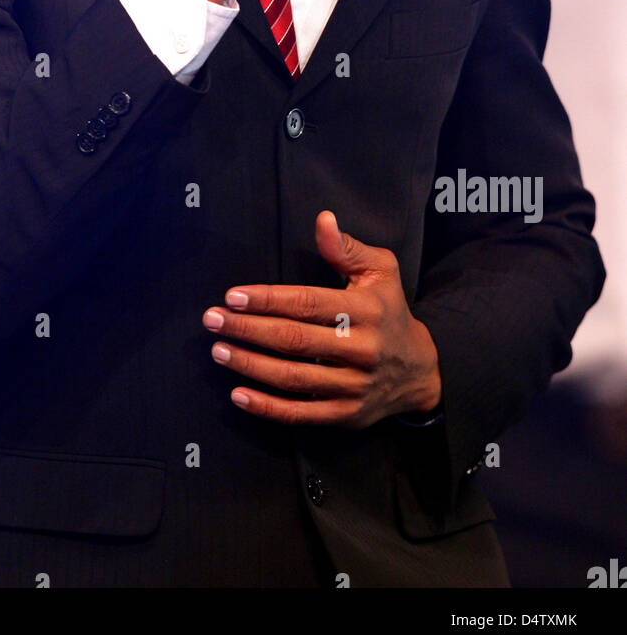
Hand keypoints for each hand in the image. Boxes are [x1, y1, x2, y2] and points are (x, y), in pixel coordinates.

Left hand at [201, 210, 441, 427]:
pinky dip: (268, 407)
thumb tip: (323, 219)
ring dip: (250, 365)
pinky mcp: (346, 415)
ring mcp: (353, 386)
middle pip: (294, 340)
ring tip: (219, 350)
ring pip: (293, 378)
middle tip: (212, 320)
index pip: (308, 303)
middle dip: (248, 329)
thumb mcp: (381, 271)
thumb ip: (347, 248)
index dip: (268, 300)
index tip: (233, 296)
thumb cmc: (390, 311)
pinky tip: (239, 394)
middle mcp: (361, 349)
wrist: (421, 371)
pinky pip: (301, 414)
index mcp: (366, 311)